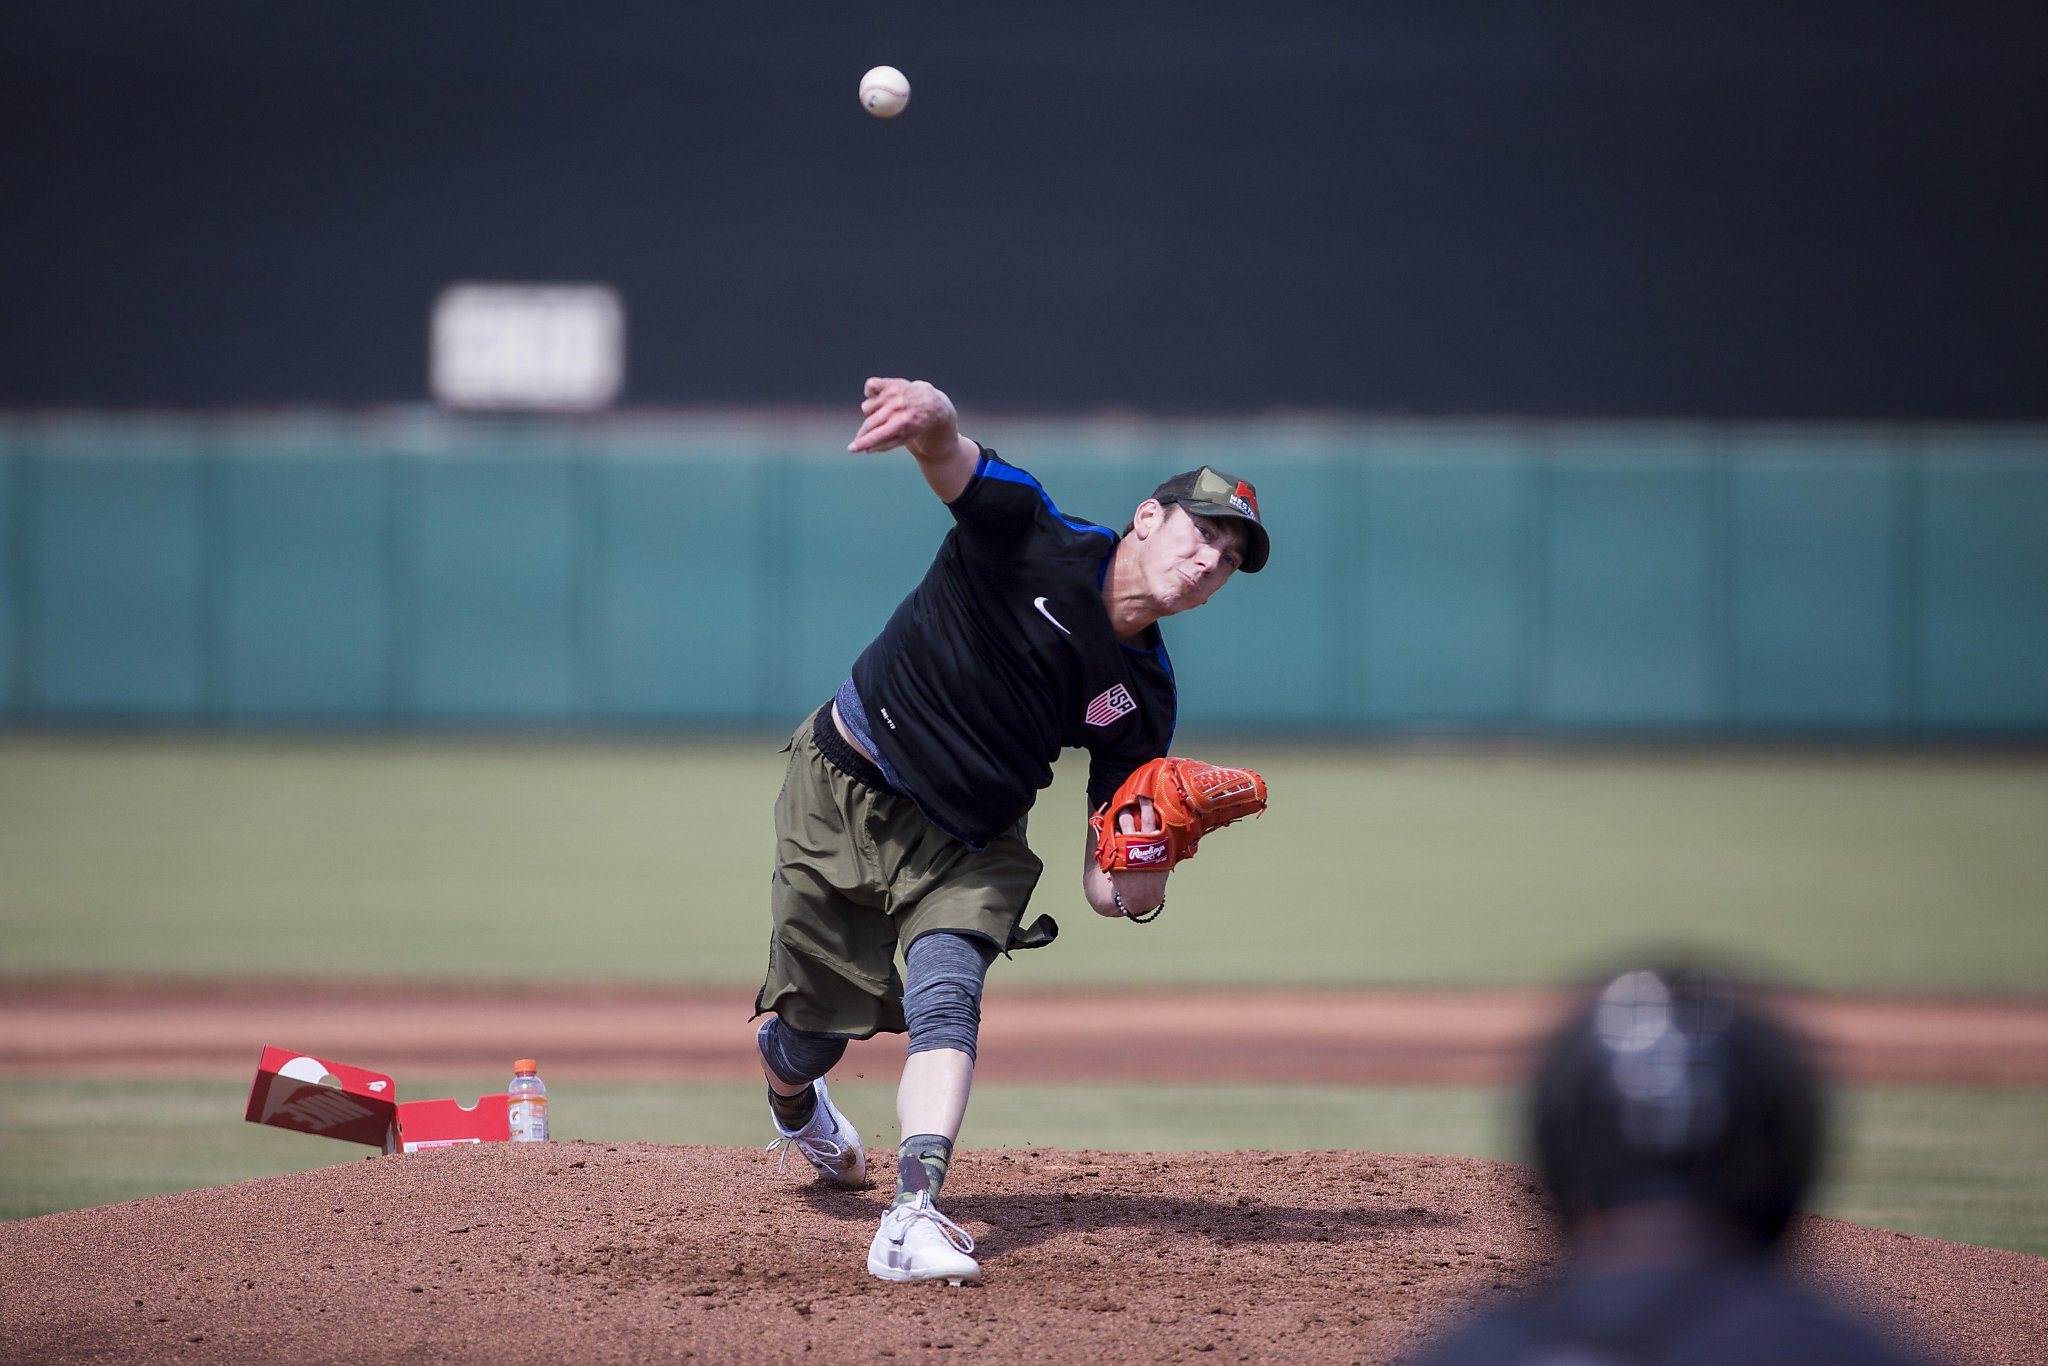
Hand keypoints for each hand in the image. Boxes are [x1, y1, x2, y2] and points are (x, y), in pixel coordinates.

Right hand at [849, 377, 958, 459]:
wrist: (930, 403)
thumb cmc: (915, 424)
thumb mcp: (905, 439)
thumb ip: (886, 445)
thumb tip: (867, 449)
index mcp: (902, 423)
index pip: (877, 434)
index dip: (862, 442)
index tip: (851, 448)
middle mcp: (897, 406)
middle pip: (869, 422)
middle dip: (863, 433)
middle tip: (861, 438)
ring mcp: (893, 393)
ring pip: (866, 407)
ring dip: (871, 413)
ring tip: (883, 414)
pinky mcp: (891, 382)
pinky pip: (870, 385)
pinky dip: (870, 392)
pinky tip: (879, 398)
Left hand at [1110, 796, 1166, 915]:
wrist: (1141, 894)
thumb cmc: (1154, 873)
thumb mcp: (1164, 856)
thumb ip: (1163, 840)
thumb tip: (1165, 822)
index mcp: (1157, 842)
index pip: (1152, 816)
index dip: (1148, 804)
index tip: (1146, 793)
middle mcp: (1142, 843)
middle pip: (1136, 816)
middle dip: (1134, 802)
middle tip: (1133, 793)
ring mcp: (1128, 847)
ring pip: (1123, 822)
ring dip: (1122, 811)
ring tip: (1122, 806)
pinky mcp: (1116, 852)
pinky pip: (1113, 833)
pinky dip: (1114, 825)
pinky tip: (1114, 820)